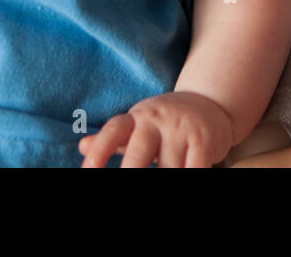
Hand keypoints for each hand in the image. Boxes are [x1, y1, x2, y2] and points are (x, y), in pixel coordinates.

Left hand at [78, 90, 235, 167]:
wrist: (208, 102)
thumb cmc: (165, 123)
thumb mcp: (138, 124)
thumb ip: (114, 140)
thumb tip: (81, 147)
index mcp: (137, 117)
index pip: (113, 131)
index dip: (98, 151)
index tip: (88, 171)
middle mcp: (157, 119)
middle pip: (139, 151)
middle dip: (131, 172)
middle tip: (124, 187)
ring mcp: (181, 129)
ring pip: (168, 168)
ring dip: (165, 176)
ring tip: (162, 171)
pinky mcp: (204, 140)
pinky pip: (194, 168)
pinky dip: (187, 174)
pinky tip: (183, 172)